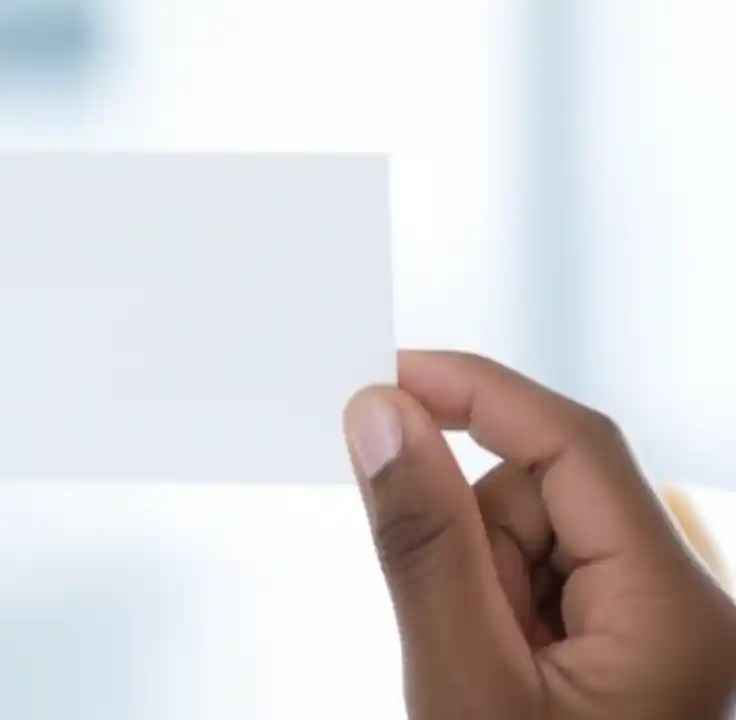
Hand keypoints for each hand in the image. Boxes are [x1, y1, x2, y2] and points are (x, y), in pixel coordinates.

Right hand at [344, 351, 735, 718]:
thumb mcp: (464, 686)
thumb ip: (426, 546)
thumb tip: (382, 418)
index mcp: (672, 610)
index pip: (576, 445)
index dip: (476, 395)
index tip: (387, 377)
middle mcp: (688, 604)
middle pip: (548, 494)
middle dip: (474, 542)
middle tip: (456, 640)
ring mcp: (662, 626)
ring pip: (536, 534)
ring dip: (482, 584)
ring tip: (482, 677)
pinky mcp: (633, 644)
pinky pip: (543, 575)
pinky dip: (495, 606)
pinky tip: (499, 674)